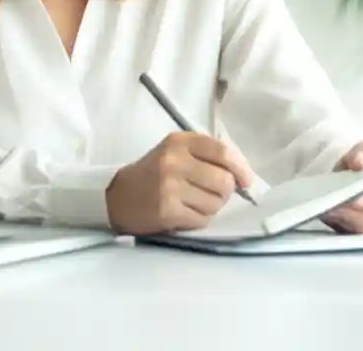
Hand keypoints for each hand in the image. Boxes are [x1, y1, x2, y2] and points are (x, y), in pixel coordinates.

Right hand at [105, 131, 255, 235]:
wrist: (117, 196)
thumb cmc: (153, 173)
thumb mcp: (175, 152)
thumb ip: (207, 155)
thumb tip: (244, 175)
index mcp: (178, 142)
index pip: (222, 152)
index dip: (239, 168)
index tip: (245, 180)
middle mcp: (174, 161)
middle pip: (223, 180)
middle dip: (225, 191)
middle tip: (212, 193)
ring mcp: (170, 187)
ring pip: (215, 203)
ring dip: (211, 207)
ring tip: (194, 203)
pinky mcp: (167, 211)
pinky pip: (202, 219)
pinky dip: (199, 219)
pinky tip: (185, 213)